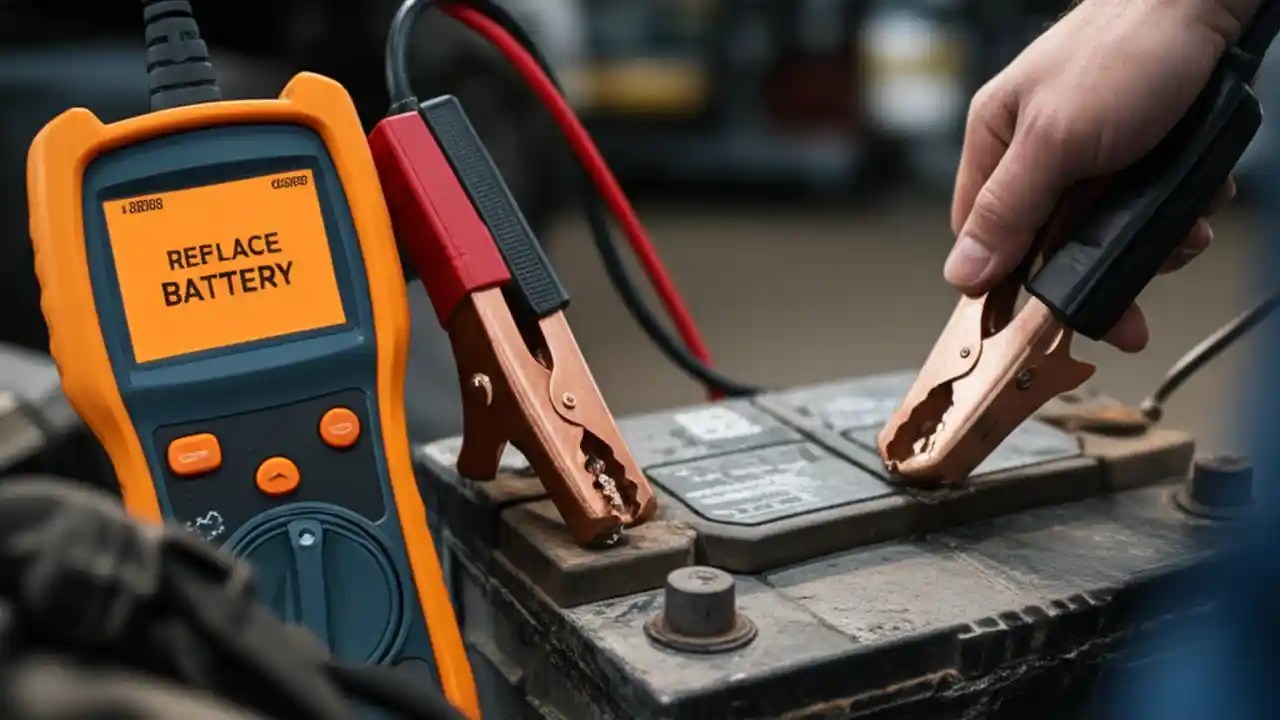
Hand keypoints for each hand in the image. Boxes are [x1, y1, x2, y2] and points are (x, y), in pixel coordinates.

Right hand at [945, 0, 1259, 350]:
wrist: (1210, 1)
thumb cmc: (1128, 46)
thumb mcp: (1055, 140)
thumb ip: (1008, 209)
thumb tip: (962, 273)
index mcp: (996, 140)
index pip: (981, 234)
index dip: (1008, 281)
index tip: (1040, 320)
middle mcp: (1038, 150)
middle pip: (1050, 242)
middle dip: (1097, 270)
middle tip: (1129, 309)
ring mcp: (1092, 152)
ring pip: (1107, 231)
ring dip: (1150, 244)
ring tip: (1183, 232)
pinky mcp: (1141, 153)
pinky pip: (1150, 208)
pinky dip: (1180, 214)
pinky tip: (1198, 200)